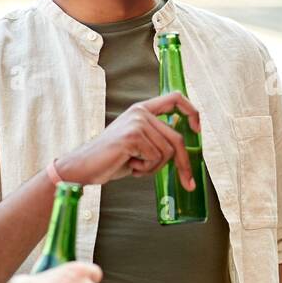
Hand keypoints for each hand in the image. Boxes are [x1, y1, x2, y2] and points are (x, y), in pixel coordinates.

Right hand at [58, 91, 200, 188]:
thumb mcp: (139, 145)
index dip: (191, 112)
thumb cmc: (112, 159)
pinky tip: (129, 165)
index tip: (197, 130)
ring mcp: (137, 123)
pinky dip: (145, 169)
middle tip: (188, 183)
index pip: (175, 98)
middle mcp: (140, 112)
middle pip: (177, 138)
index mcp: (142, 109)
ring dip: (154, 168)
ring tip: (135, 166)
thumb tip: (183, 147)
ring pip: (166, 152)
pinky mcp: (133, 136)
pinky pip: (155, 159)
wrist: (84, 167)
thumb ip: (157, 139)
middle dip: (184, 164)